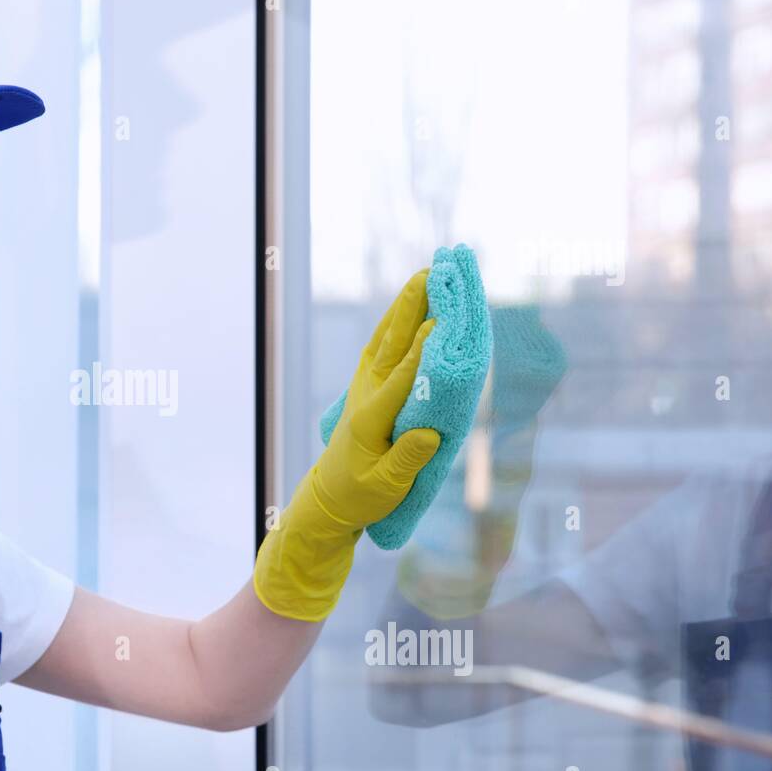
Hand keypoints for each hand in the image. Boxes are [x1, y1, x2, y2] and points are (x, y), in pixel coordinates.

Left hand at [253, 269, 441, 621]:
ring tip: (427, 273)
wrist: (329, 498)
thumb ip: (407, 460)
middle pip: (394, 343)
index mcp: (372, 416)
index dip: (423, 348)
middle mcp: (367, 393)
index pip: (401, 376)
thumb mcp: (384, 487)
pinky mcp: (368, 387)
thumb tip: (430, 434)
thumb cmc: (360, 496)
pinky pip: (385, 347)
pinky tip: (411, 304)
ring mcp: (366, 387)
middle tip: (434, 272)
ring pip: (388, 338)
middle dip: (414, 306)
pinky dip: (399, 322)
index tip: (442, 320)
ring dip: (407, 305)